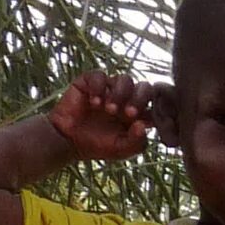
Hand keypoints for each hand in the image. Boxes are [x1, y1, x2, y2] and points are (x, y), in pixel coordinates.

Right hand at [49, 72, 164, 161]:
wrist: (68, 141)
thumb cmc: (97, 145)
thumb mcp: (121, 150)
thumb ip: (136, 142)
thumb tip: (144, 125)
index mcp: (138, 113)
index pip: (155, 103)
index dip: (154, 109)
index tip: (145, 122)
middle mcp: (127, 98)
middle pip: (144, 87)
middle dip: (140, 99)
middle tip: (129, 114)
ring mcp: (109, 88)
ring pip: (124, 79)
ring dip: (120, 94)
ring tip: (109, 110)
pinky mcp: (90, 82)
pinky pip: (99, 75)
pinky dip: (99, 87)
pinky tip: (94, 103)